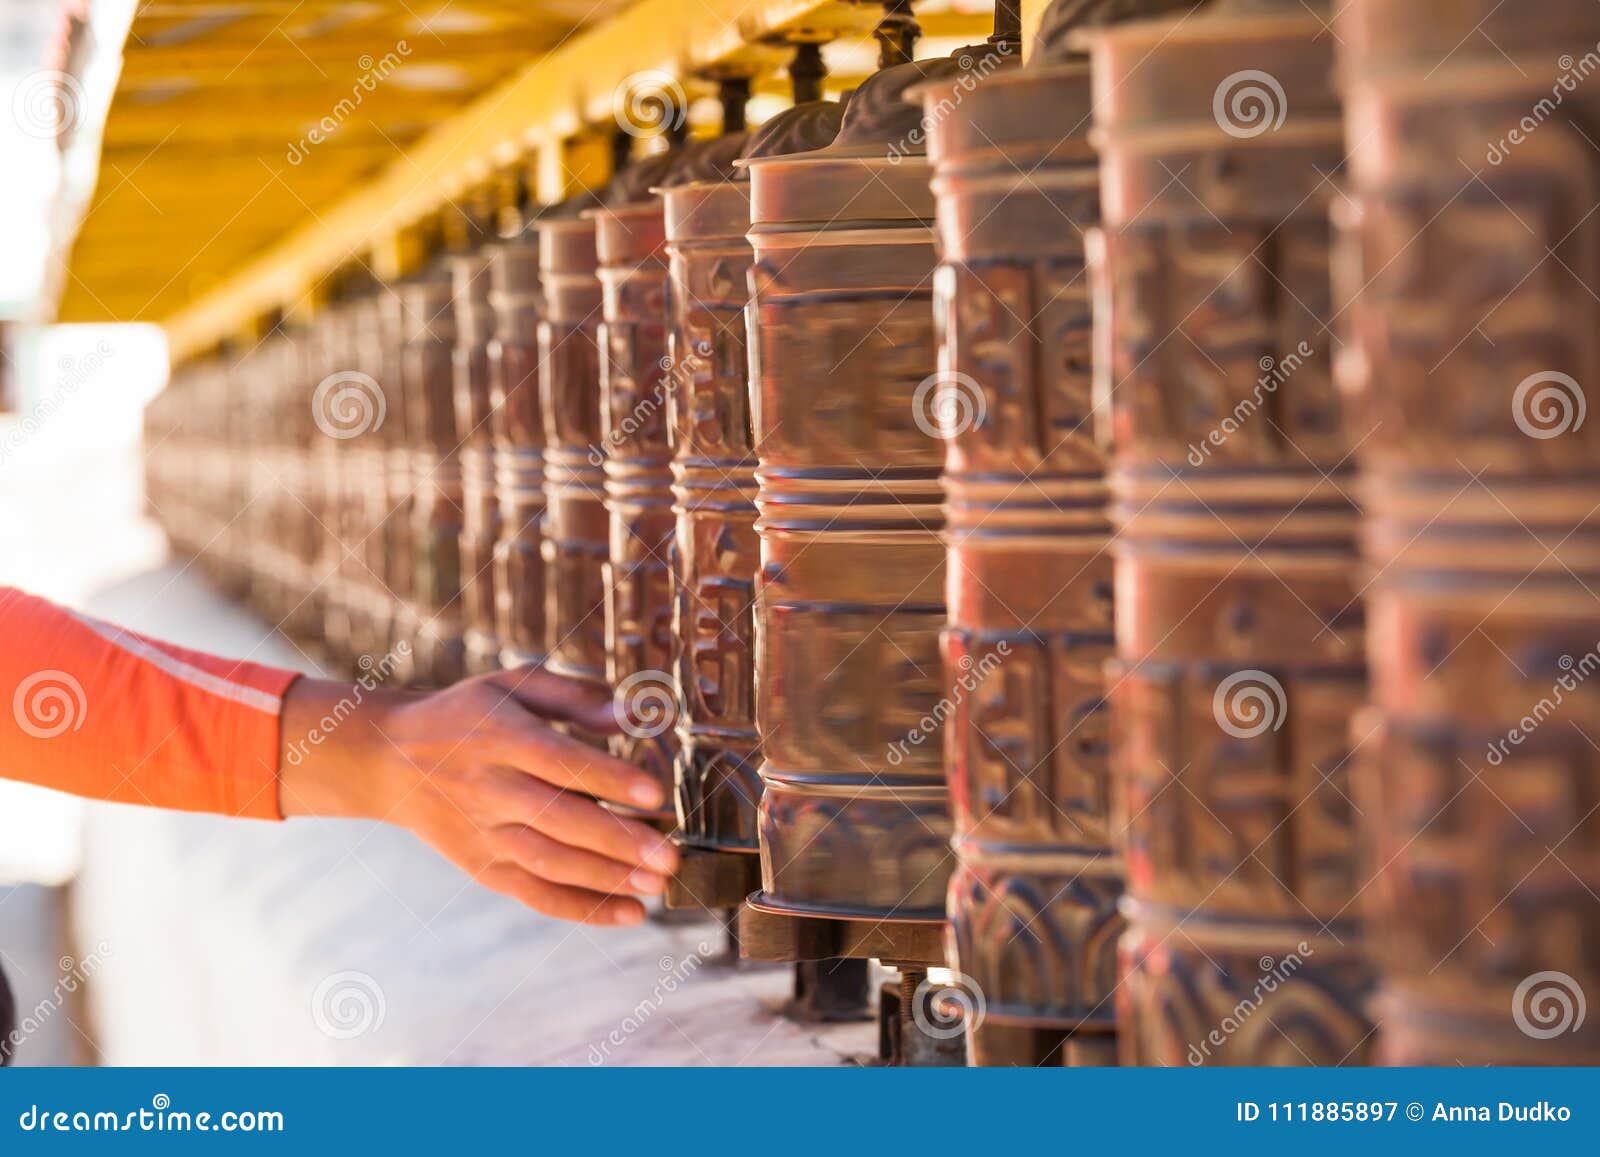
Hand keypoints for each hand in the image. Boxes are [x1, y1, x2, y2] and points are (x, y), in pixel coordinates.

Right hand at [278, 666, 678, 925]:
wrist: (391, 758)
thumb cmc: (470, 713)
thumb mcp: (515, 684)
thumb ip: (577, 696)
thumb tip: (634, 716)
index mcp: (502, 737)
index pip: (561, 762)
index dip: (609, 778)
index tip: (655, 794)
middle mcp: (491, 789)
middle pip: (560, 820)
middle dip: (618, 842)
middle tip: (669, 857)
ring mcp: (484, 833)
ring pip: (550, 863)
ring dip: (607, 879)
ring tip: (657, 887)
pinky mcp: (482, 867)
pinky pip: (535, 894)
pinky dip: (583, 909)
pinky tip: (629, 914)